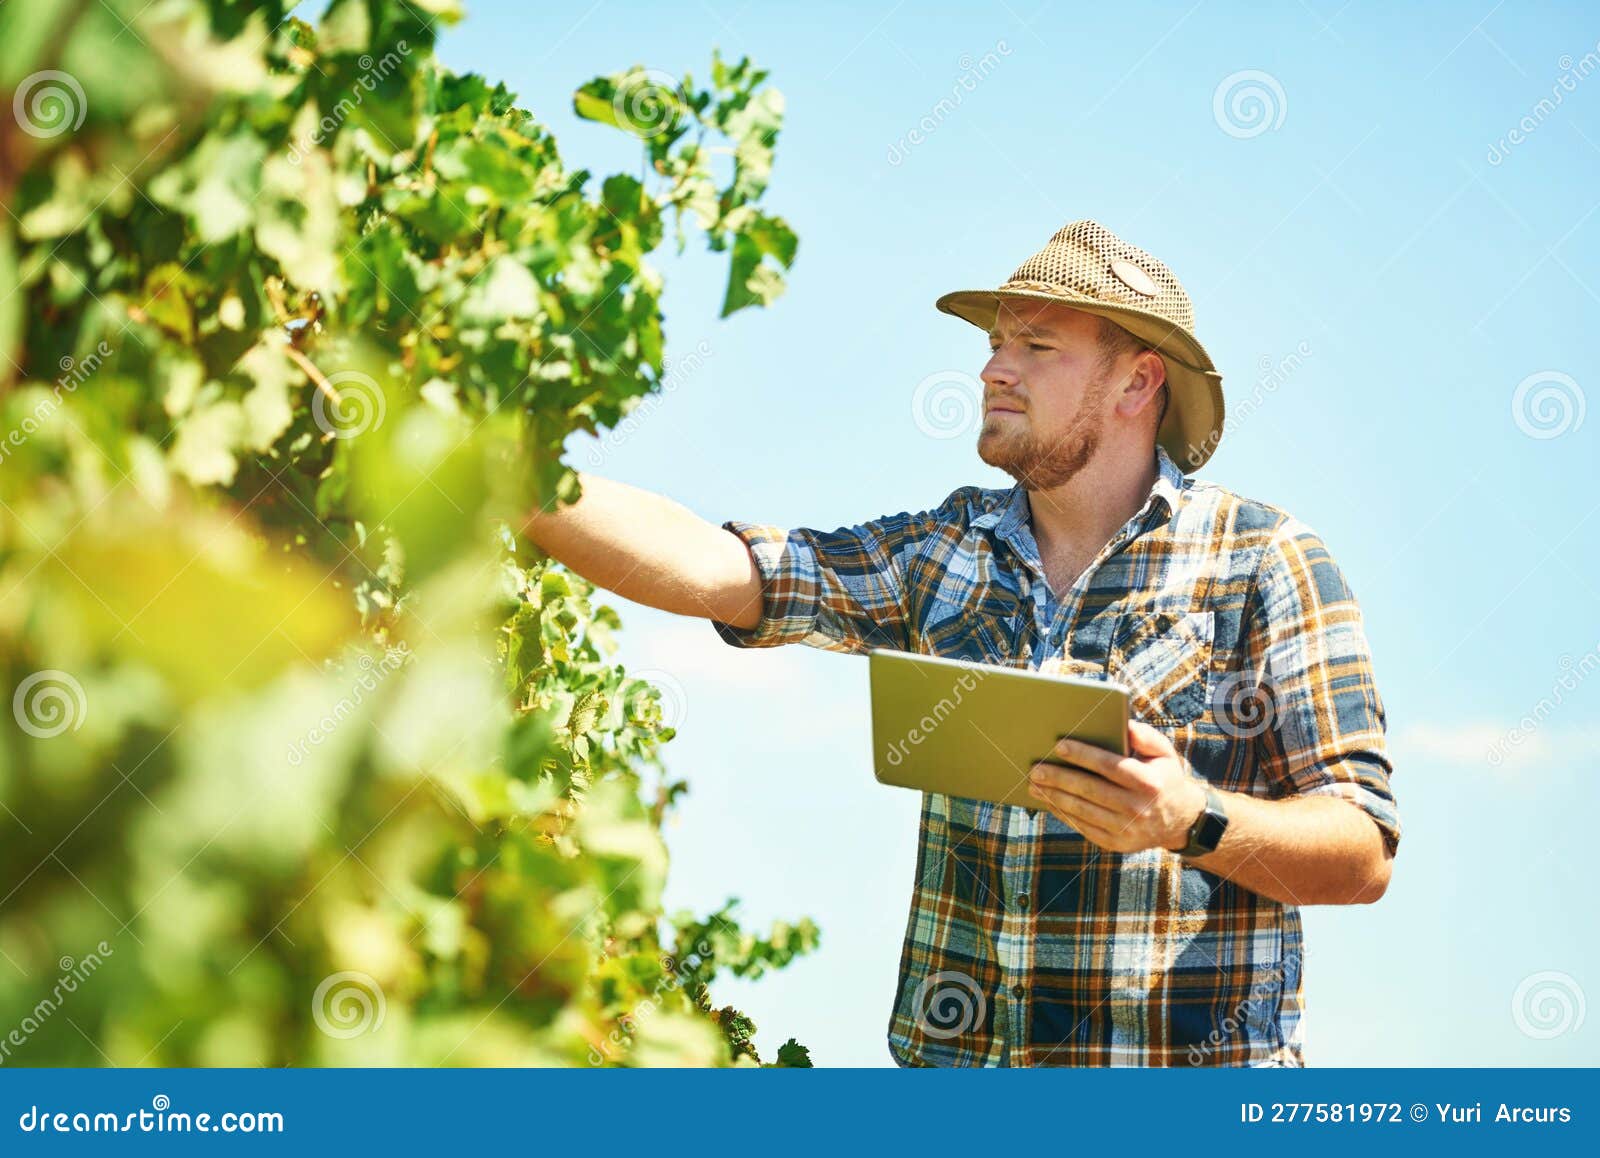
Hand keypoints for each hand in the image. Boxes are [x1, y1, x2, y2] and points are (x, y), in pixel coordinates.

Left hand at [1028, 720, 1207, 853]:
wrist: (1180, 821)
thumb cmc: (1164, 778)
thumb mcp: (1164, 753)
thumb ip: (1145, 736)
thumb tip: (1123, 724)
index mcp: (1149, 783)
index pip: (1110, 766)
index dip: (1083, 755)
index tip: (1059, 745)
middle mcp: (1138, 808)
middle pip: (1090, 790)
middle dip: (1059, 778)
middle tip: (1036, 768)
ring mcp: (1126, 830)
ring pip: (1082, 810)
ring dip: (1054, 797)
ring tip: (1034, 784)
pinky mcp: (1116, 844)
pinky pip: (1083, 827)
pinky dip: (1063, 813)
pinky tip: (1049, 801)